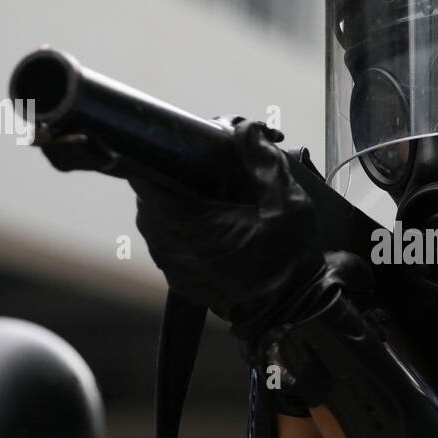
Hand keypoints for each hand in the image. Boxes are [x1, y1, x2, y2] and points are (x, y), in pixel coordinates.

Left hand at [130, 117, 324, 341]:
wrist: (291, 309)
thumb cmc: (289, 258)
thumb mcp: (287, 202)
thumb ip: (263, 160)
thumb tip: (244, 128)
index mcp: (189, 224)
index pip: (146, 179)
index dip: (156, 158)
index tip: (175, 150)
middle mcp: (171, 247)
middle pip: (149, 198)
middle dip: (170, 179)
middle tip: (202, 173)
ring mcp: (173, 268)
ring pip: (155, 222)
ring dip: (174, 206)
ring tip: (208, 199)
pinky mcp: (180, 282)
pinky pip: (167, 245)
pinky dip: (181, 232)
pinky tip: (210, 227)